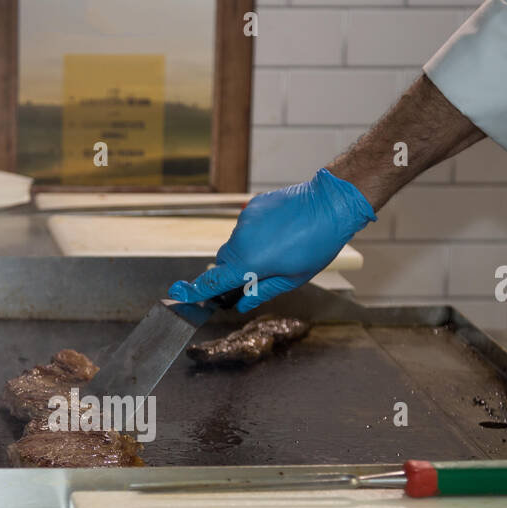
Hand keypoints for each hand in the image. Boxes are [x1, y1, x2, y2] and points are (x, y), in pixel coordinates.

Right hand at [168, 168, 375, 311]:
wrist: (329, 203)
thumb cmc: (317, 244)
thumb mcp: (293, 278)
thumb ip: (262, 291)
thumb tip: (242, 303)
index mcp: (249, 262)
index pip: (213, 281)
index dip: (194, 291)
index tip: (177, 294)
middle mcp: (241, 240)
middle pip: (222, 263)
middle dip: (232, 272)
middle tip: (258, 274)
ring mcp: (245, 221)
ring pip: (235, 244)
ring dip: (247, 251)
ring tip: (278, 248)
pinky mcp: (253, 207)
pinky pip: (246, 226)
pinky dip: (256, 234)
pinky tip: (279, 232)